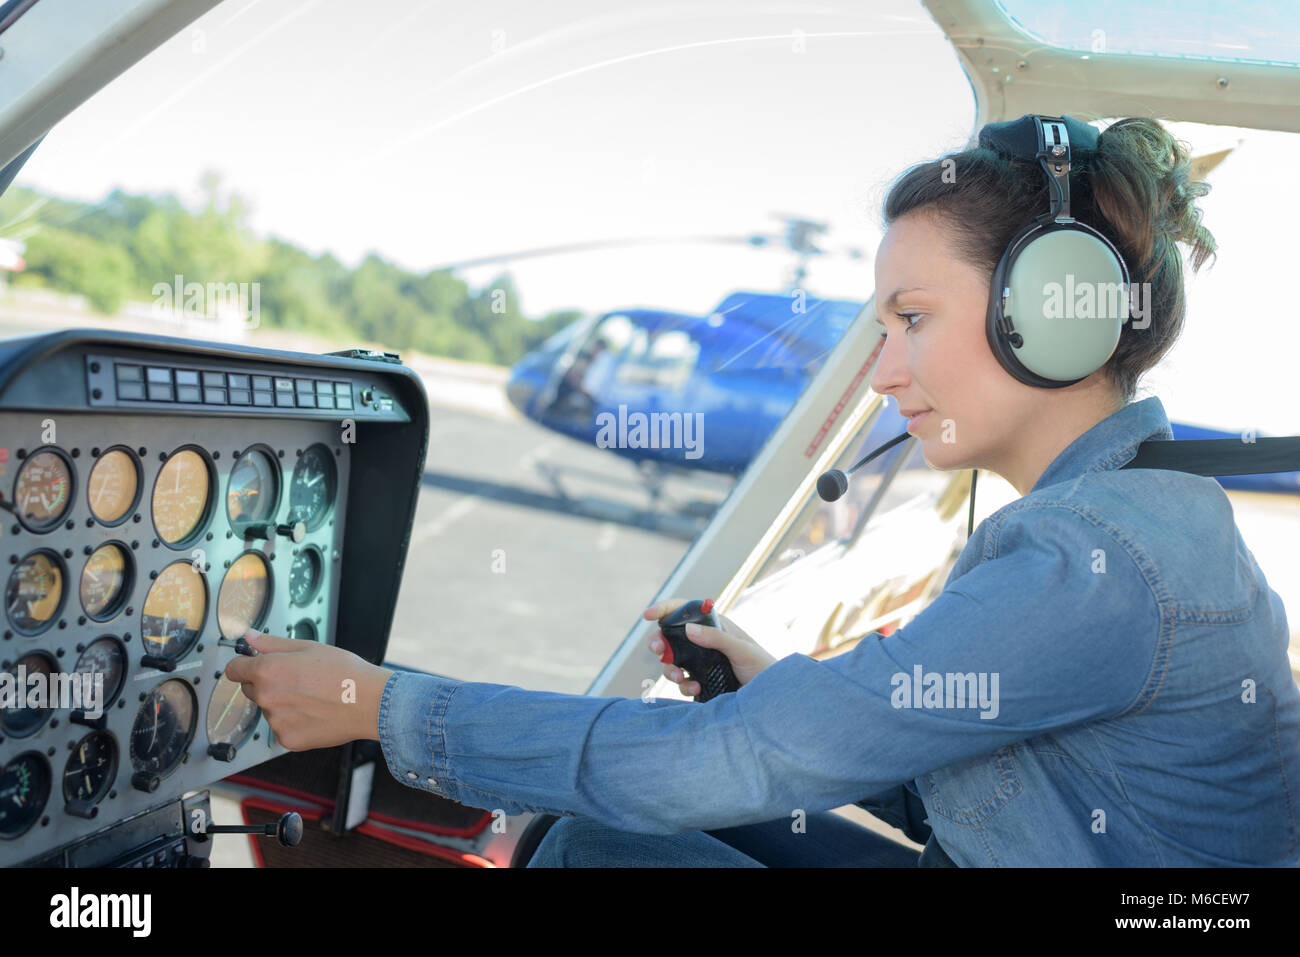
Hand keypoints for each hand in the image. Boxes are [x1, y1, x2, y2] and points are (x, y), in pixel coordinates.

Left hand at [223, 629, 393, 750]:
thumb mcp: (309, 647)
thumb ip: (272, 643)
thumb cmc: (345, 673)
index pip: (235, 669)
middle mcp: (266, 697)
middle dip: (267, 684)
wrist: (369, 702)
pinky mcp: (287, 739)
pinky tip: (315, 713)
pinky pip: (282, 728)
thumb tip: (249, 637)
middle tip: (298, 681)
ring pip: (269, 710)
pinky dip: (294, 722)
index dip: (245, 665)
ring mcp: (275, 721)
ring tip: (312, 697)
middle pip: (251, 690)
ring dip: (283, 704)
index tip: (253, 666)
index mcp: (267, 670)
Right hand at [643, 598, 776, 694]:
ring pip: (672, 661)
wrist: (770, 697)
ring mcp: (701, 662)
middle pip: (671, 637)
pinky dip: (684, 685)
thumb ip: (716, 638)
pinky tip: (695, 688)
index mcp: (714, 626)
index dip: (664, 610)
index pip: (685, 611)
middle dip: (660, 643)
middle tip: (658, 650)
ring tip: (678, 677)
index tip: (648, 615)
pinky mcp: (701, 681)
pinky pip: (683, 682)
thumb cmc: (762, 666)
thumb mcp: (741, 649)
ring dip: (669, 669)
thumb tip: (687, 629)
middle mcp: (704, 642)